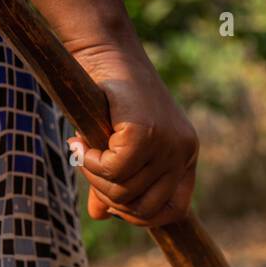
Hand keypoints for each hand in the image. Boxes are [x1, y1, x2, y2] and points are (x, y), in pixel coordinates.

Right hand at [68, 43, 197, 227]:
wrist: (103, 50)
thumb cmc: (109, 98)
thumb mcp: (115, 145)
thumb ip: (113, 181)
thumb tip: (100, 216)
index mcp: (185, 156)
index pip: (175, 210)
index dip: (142, 216)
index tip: (114, 200)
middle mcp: (183, 151)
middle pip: (146, 208)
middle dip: (111, 198)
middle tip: (89, 169)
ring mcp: (168, 143)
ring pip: (125, 192)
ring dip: (95, 177)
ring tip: (83, 151)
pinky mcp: (146, 132)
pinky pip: (114, 172)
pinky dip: (91, 163)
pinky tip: (80, 142)